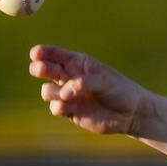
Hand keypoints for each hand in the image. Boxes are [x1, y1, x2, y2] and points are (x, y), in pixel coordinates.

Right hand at [29, 44, 153, 135]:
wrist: (131, 113)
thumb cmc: (120, 91)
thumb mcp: (105, 81)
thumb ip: (84, 83)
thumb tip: (64, 93)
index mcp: (77, 63)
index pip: (54, 54)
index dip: (42, 52)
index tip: (36, 53)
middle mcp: (69, 77)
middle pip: (43, 69)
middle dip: (38, 68)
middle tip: (40, 70)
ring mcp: (68, 95)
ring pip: (47, 91)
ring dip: (52, 91)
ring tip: (66, 95)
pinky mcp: (70, 111)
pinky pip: (55, 108)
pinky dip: (59, 107)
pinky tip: (70, 108)